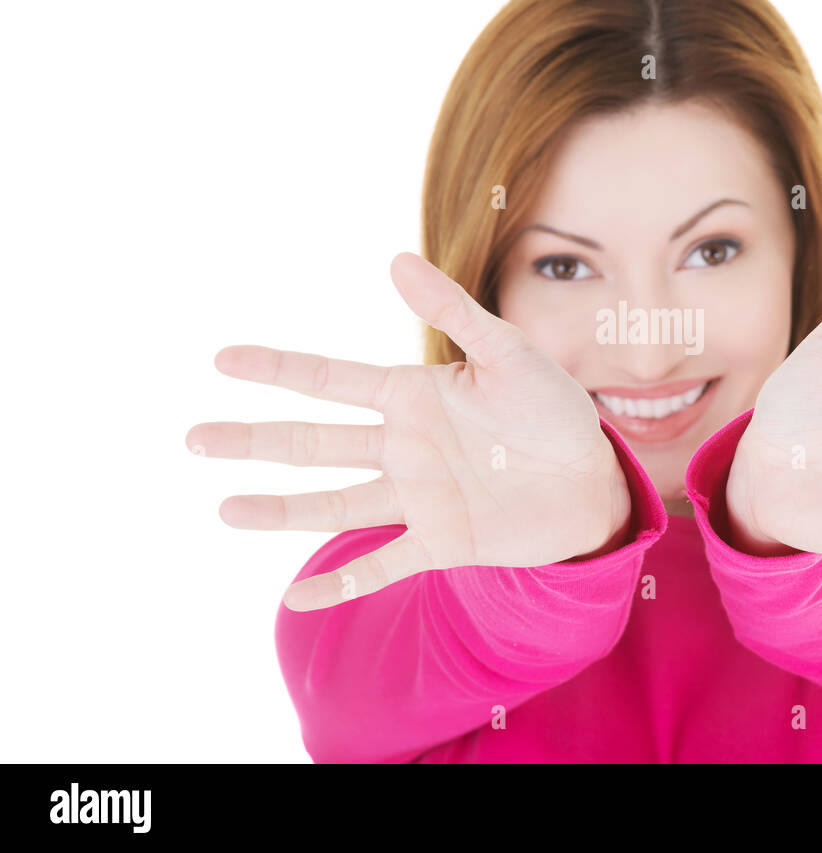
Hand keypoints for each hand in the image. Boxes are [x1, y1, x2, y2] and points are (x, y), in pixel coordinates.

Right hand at [186, 252, 630, 610]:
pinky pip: (385, 565)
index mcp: (413, 396)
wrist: (594, 478)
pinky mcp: (443, 543)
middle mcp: (404, 447)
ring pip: (336, 504)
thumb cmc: (554, 409)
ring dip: (282, 509)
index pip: (332, 380)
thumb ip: (454, 312)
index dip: (278, 369)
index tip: (222, 360)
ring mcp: (418, 498)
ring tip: (226, 509)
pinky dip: (344, 581)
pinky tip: (299, 597)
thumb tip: (394, 258)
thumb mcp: (508, 353)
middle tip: (193, 438)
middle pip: (315, 444)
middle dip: (255, 440)